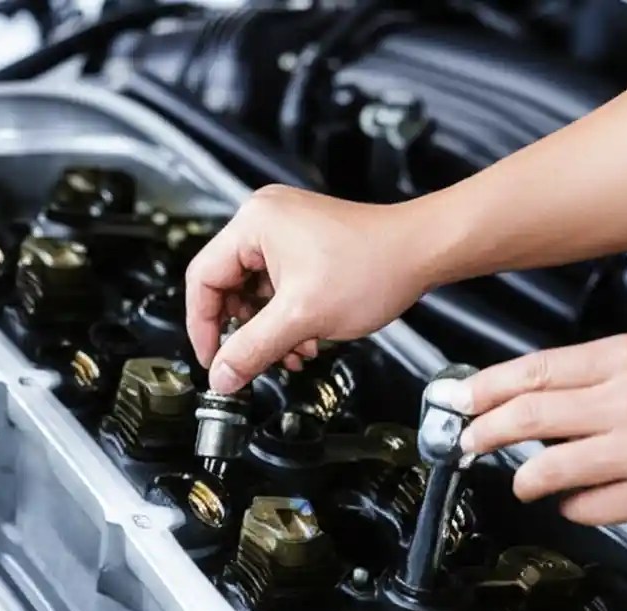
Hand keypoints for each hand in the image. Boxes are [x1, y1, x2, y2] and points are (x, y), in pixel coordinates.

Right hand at [186, 185, 434, 392]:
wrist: (423, 252)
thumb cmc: (375, 266)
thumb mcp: (301, 318)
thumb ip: (253, 349)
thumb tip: (222, 375)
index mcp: (254, 223)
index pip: (204, 279)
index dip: (203, 326)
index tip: (213, 360)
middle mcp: (265, 219)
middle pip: (228, 286)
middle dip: (244, 331)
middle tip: (251, 360)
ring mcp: (285, 229)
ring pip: (255, 291)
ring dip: (267, 329)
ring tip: (289, 352)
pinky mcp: (304, 242)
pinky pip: (277, 285)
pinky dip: (285, 315)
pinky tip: (303, 338)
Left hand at [449, 333, 626, 528]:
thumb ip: (607, 368)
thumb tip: (550, 387)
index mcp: (626, 358)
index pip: (535, 370)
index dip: (486, 386)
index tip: (460, 397)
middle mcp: (626, 401)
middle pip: (529, 416)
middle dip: (484, 431)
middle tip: (467, 440)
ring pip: (549, 467)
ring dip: (523, 477)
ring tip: (519, 480)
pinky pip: (588, 506)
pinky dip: (571, 506)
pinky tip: (574, 502)